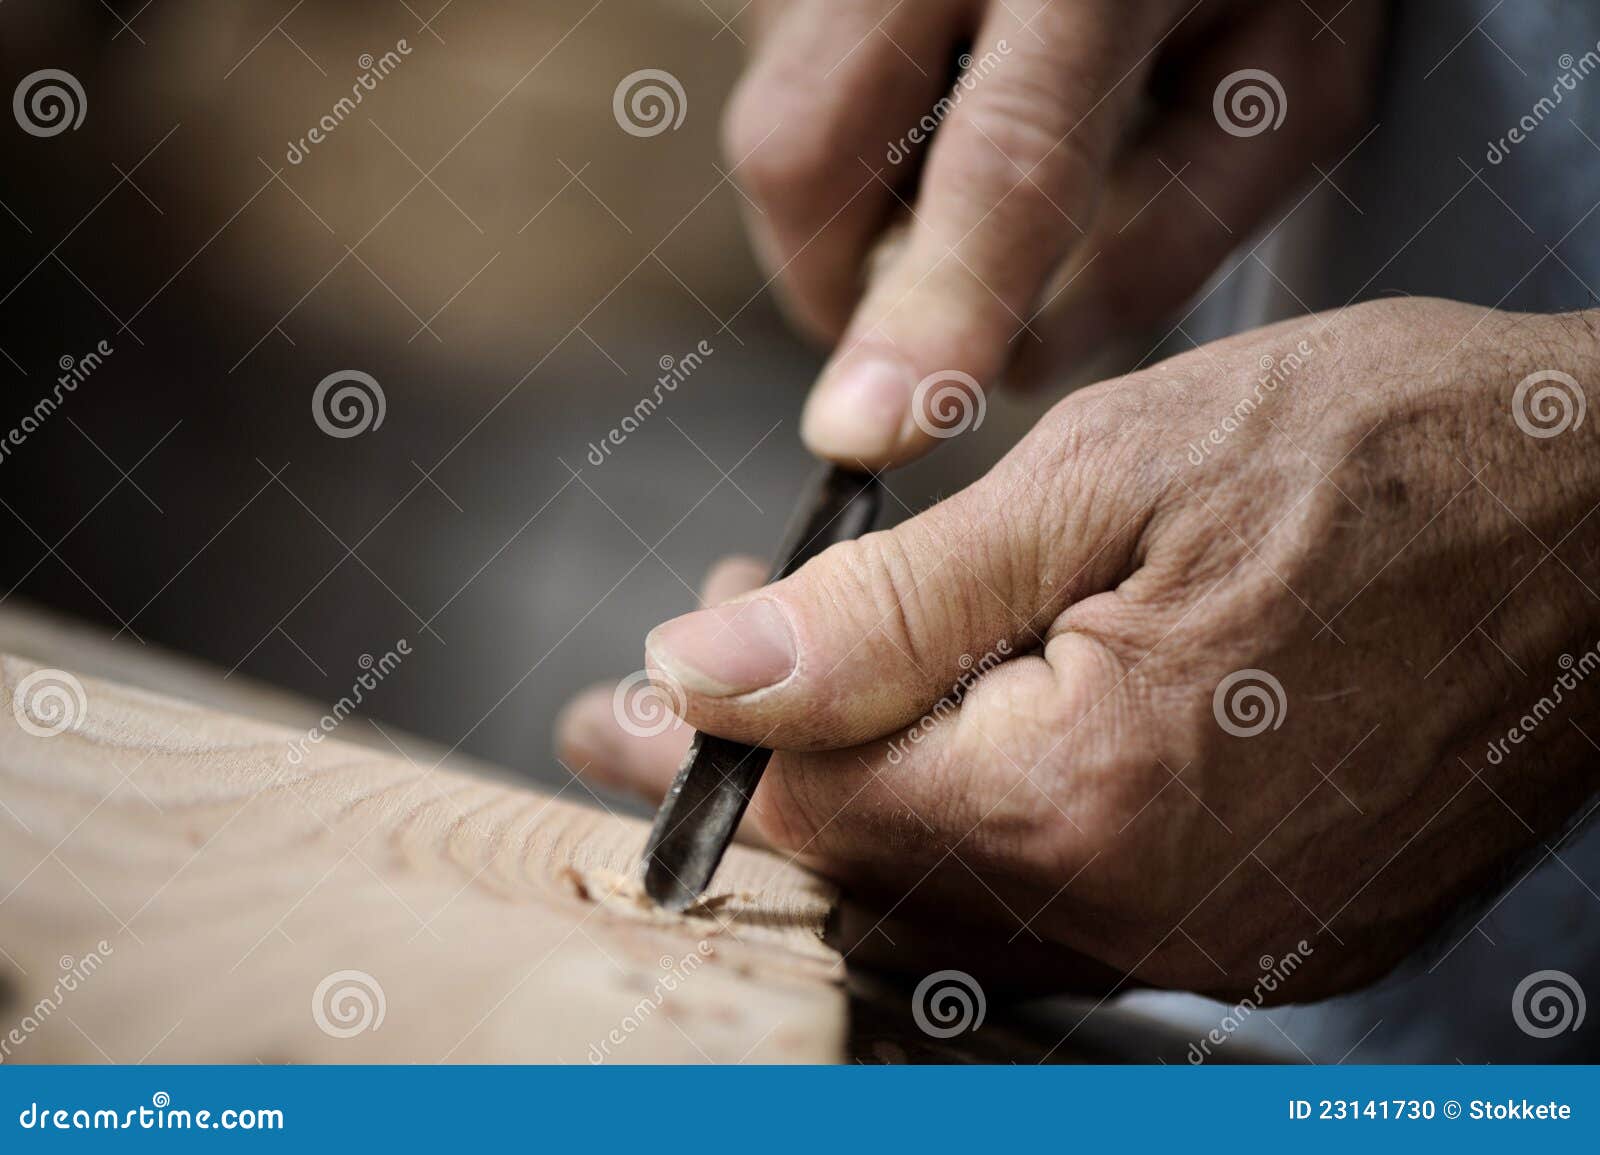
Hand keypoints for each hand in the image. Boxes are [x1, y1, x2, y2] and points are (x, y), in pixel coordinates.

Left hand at [560, 298, 1599, 999]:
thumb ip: (892, 600)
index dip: (700, 749)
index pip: (820, 801)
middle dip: (779, 762)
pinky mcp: (1270, 925)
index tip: (610, 709)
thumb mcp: (1104, 477)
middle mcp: (1153, 909)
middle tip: (705, 675)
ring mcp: (1220, 936)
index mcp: (1091, 797)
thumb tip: (713, 668)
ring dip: (879, 786)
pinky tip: (969, 727)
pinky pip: (1072, 900)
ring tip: (828, 679)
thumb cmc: (1382, 456)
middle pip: (882, 864)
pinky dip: (990, 817)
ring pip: (969, 892)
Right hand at [724, 0, 1383, 466]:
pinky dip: (840, 140)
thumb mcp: (1283, 91)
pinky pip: (781, 76)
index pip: (1002, 164)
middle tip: (919, 320)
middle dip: (837, 283)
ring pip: (772, 120)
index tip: (873, 432)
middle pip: (803, 149)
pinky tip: (933, 104)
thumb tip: (1014, 369)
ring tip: (951, 179)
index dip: (935, 310)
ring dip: (839, 210)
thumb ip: (1162, 244)